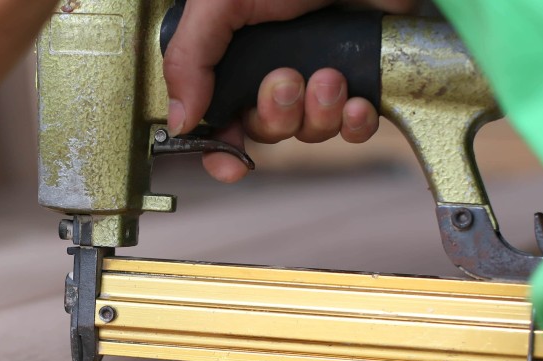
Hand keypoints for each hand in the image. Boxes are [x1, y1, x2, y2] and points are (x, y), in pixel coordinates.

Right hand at [162, 0, 416, 181]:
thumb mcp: (221, 3)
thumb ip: (189, 59)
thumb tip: (180, 119)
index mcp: (234, 54)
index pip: (218, 119)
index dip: (220, 149)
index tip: (231, 163)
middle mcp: (272, 68)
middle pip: (265, 130)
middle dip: (276, 116)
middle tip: (287, 79)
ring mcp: (317, 76)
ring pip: (310, 132)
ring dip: (319, 114)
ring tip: (329, 76)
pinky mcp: (361, 78)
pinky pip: (355, 128)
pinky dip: (356, 124)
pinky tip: (358, 101)